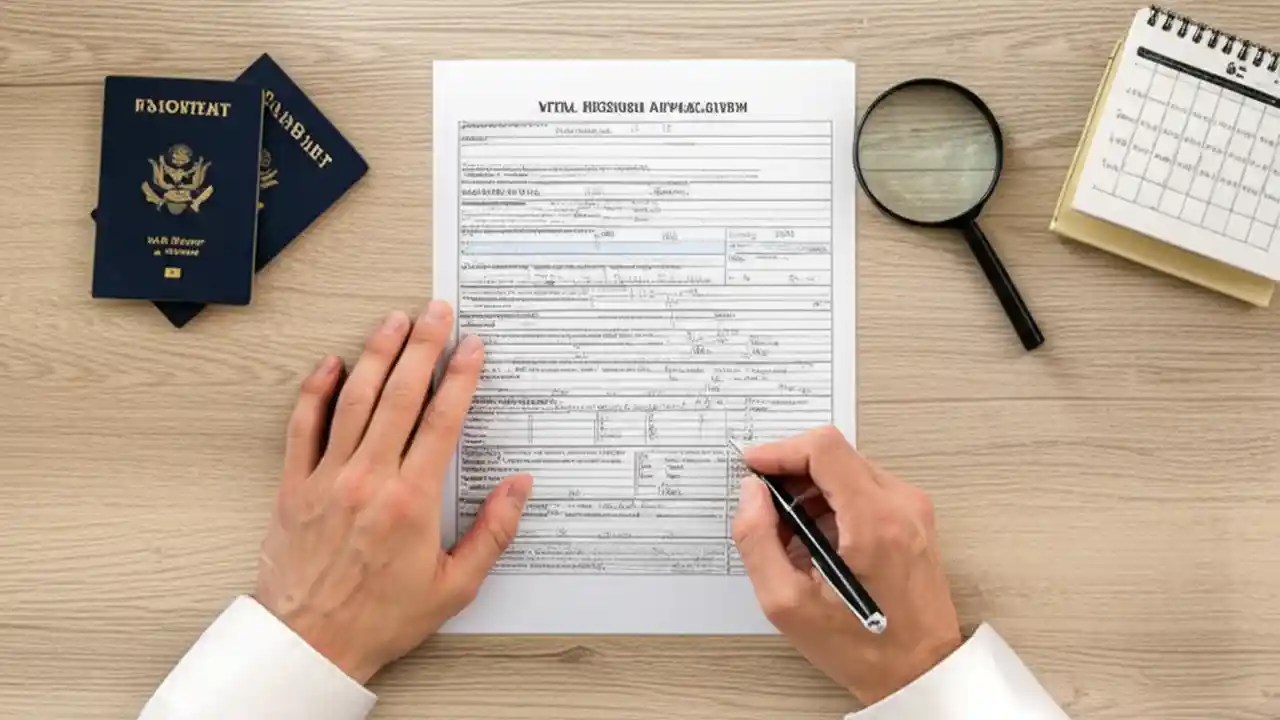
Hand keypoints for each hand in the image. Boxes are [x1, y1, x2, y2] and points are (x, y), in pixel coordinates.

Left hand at [254, 302, 532, 682]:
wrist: (310, 642)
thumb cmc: (379, 618)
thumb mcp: (454, 586)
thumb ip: (493, 533)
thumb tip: (519, 488)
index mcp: (411, 501)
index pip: (441, 420)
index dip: (460, 377)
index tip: (472, 348)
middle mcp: (368, 479)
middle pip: (399, 395)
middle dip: (423, 347)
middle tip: (437, 313)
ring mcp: (327, 478)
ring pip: (353, 399)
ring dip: (375, 354)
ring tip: (393, 322)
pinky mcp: (294, 486)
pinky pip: (303, 425)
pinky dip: (317, 390)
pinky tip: (331, 364)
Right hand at [731, 427, 961, 705]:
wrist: (919, 671)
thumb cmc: (863, 648)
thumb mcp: (787, 604)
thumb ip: (758, 540)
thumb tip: (751, 494)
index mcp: (873, 522)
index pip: (824, 449)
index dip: (780, 450)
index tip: (754, 466)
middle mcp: (901, 506)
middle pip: (835, 453)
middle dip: (791, 471)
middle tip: (765, 505)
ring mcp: (913, 509)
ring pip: (849, 467)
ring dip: (811, 487)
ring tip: (791, 531)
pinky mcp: (915, 517)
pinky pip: (865, 486)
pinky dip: (834, 499)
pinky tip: (818, 536)